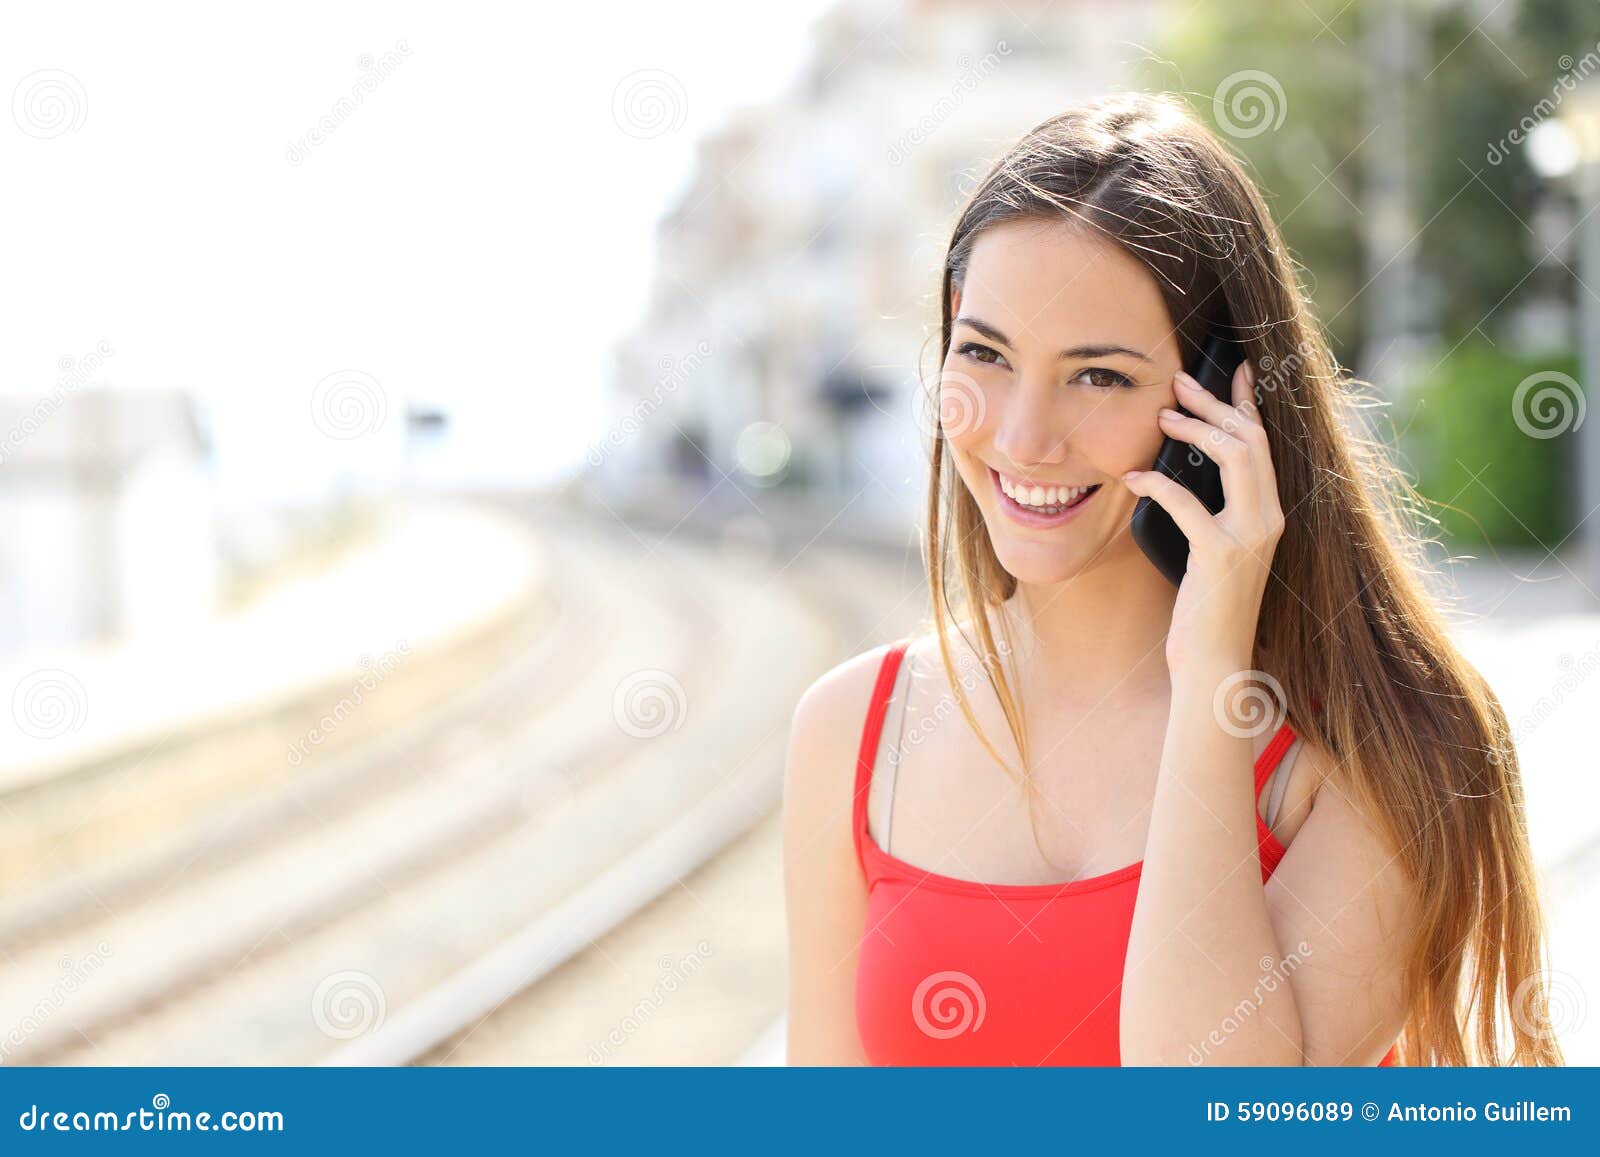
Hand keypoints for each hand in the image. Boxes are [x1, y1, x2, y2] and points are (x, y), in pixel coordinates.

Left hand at [1121, 358, 1284, 674]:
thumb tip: (1179, 471)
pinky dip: (1158, 483)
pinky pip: (1187, 503)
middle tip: (1179, 382)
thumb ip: (1210, 513)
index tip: (1235, 369)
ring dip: (1195, 430)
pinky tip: (1134, 476)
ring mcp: (1249, 536)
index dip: (1249, 403)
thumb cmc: (1205, 610)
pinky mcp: (1220, 554)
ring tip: (1161, 416)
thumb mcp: (1212, 553)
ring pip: (1233, 458)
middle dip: (1215, 404)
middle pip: (1250, 440)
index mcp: (1269, 515)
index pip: (1264, 445)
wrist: (1214, 662)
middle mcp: (1268, 519)